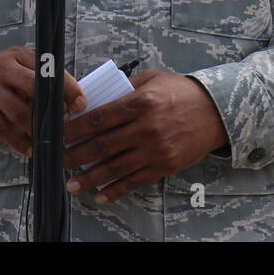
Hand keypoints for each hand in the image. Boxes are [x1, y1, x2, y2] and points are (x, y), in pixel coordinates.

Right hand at [0, 45, 85, 156]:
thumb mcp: (14, 70)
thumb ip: (37, 83)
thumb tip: (69, 104)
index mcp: (17, 56)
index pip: (48, 70)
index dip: (67, 87)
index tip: (81, 103)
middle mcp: (2, 68)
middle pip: (34, 88)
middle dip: (54, 109)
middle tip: (65, 125)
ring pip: (19, 112)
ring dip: (37, 129)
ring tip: (48, 140)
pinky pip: (3, 129)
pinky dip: (19, 142)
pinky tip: (29, 148)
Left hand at [62, 70, 228, 204]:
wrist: (216, 111)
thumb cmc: (181, 92)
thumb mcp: (152, 79)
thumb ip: (124, 87)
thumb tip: (93, 98)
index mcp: (140, 102)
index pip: (98, 117)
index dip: (75, 127)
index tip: (59, 133)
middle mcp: (147, 127)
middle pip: (102, 145)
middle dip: (75, 155)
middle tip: (57, 161)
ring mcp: (156, 149)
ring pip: (115, 168)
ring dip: (90, 178)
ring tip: (71, 184)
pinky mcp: (165, 165)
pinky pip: (135, 181)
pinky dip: (115, 190)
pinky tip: (100, 196)